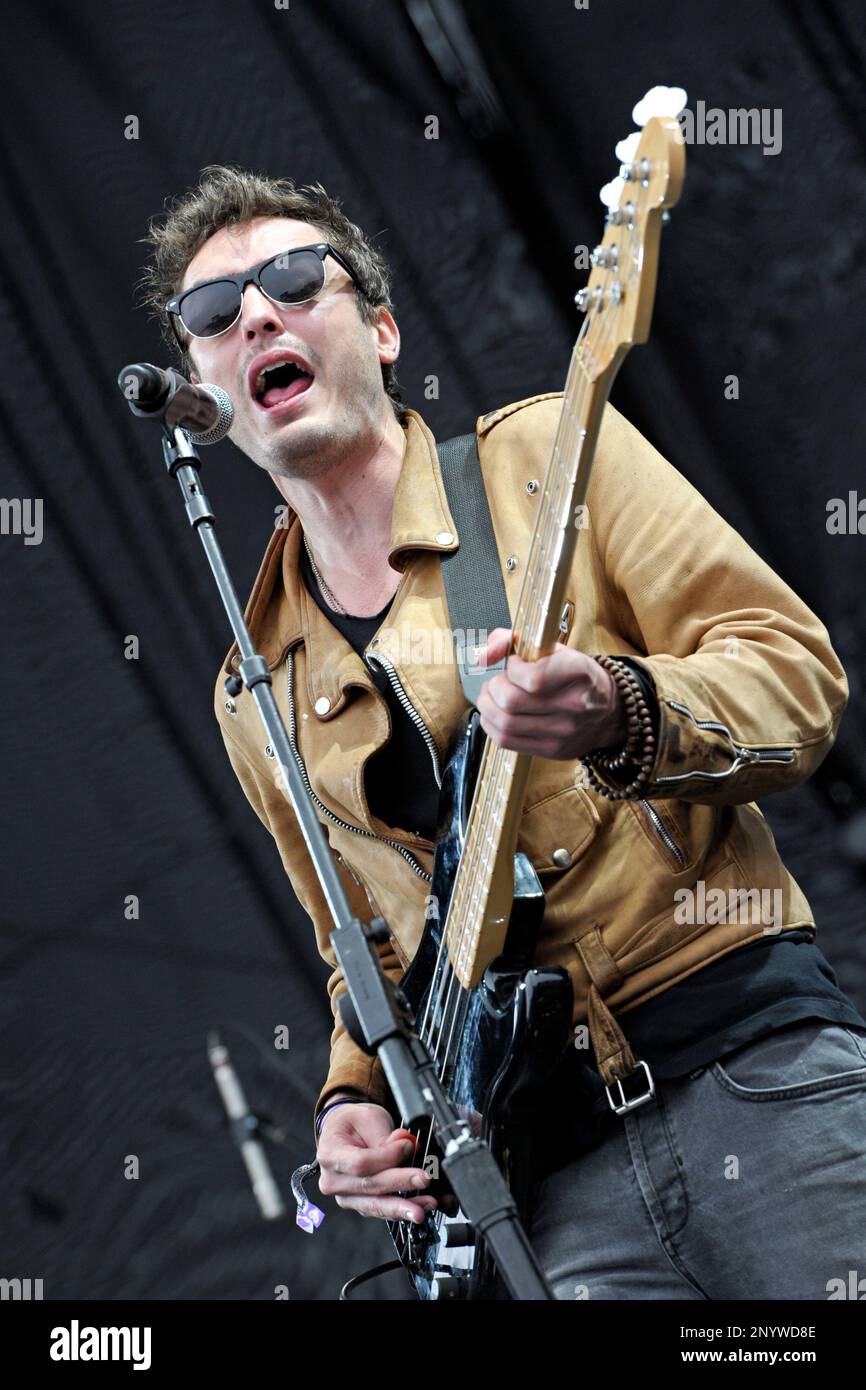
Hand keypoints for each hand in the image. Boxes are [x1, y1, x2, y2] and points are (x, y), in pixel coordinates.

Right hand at [316, 1102, 437, 1223]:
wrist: (344, 1133)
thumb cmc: (354, 1124)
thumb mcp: (368, 1118)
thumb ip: (385, 1135)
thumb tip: (405, 1146)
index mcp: (330, 1154)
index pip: (360, 1163)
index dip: (387, 1157)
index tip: (408, 1146)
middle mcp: (333, 1180)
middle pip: (369, 1186)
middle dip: (400, 1183)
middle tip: (424, 1179)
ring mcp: (345, 1196)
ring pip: (375, 1205)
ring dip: (403, 1206)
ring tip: (425, 1204)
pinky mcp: (359, 1204)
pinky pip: (380, 1210)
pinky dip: (401, 1210)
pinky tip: (419, 1207)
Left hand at [474, 627, 626, 759]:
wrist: (608, 711)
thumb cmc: (575, 676)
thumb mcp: (554, 648)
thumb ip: (513, 640)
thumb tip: (483, 655)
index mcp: (578, 673)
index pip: (532, 678)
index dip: (512, 668)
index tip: (514, 663)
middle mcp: (574, 705)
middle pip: (512, 702)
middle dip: (494, 687)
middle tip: (497, 681)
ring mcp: (564, 732)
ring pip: (506, 723)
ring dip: (488, 706)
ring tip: (493, 696)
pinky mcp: (552, 750)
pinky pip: (507, 740)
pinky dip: (491, 725)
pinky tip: (496, 714)